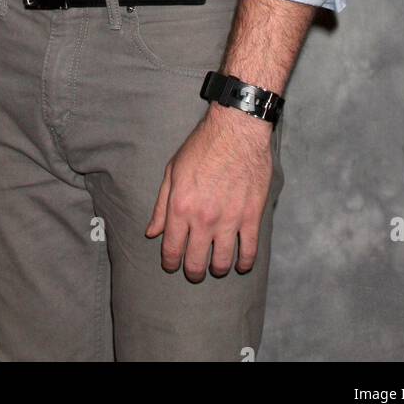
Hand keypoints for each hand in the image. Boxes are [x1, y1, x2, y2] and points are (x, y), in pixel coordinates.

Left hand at [145, 105, 273, 279]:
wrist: (237, 131)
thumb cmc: (202, 147)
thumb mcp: (173, 171)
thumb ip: (161, 206)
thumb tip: (152, 233)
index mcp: (180, 207)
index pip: (172, 250)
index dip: (170, 263)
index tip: (173, 265)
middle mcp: (203, 219)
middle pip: (195, 262)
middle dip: (193, 272)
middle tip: (194, 272)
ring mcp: (229, 220)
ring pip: (222, 262)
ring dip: (217, 269)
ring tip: (216, 267)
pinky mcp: (251, 217)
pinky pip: (249, 251)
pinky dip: (245, 263)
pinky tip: (241, 263)